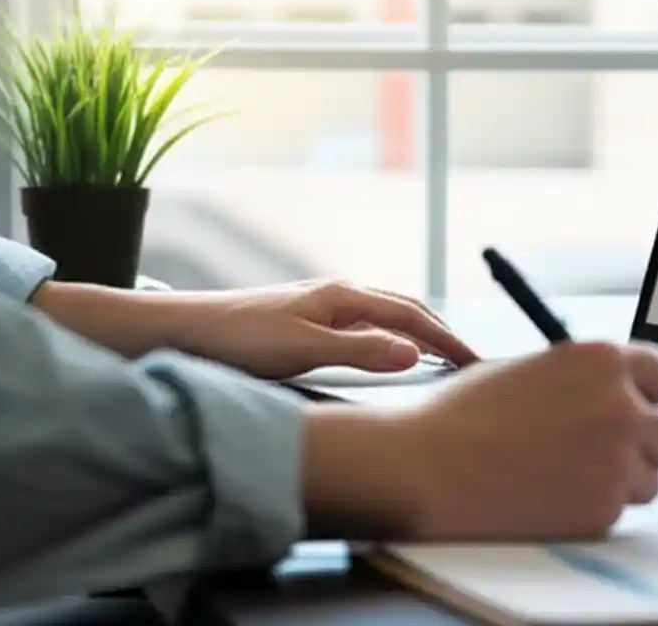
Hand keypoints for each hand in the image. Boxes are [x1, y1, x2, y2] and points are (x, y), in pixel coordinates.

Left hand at [173, 280, 479, 378]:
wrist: (183, 329)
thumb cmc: (238, 337)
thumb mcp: (304, 347)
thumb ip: (360, 349)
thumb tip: (414, 352)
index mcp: (344, 296)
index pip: (411, 316)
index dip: (446, 339)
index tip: (475, 362)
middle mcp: (338, 295)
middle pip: (404, 309)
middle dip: (440, 332)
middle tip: (468, 359)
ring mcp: (322, 305)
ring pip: (385, 314)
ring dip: (417, 331)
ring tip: (439, 354)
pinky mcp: (306, 319)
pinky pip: (365, 324)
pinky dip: (390, 335)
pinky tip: (385, 351)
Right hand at [301, 342, 657, 539]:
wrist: (426, 466)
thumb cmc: (463, 415)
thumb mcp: (531, 370)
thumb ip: (584, 380)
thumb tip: (614, 394)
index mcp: (602, 361)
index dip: (646, 394)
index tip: (635, 406)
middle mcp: (622, 407)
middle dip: (641, 444)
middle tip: (600, 451)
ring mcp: (617, 462)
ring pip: (648, 480)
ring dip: (619, 481)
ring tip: (562, 475)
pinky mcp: (603, 510)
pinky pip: (615, 512)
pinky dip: (589, 509)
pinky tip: (547, 496)